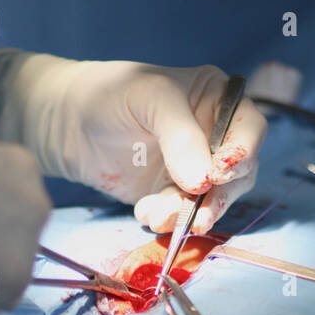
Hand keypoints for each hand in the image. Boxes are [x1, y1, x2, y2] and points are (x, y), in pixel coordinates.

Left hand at [0, 51, 267, 234]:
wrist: (64, 123)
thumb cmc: (109, 94)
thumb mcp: (149, 98)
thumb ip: (180, 135)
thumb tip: (204, 181)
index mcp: (217, 100)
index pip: (250, 129)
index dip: (243, 153)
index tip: (219, 173)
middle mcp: (212, 136)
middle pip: (240, 174)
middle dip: (217, 196)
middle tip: (196, 214)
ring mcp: (193, 168)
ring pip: (211, 201)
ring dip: (187, 214)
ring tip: (154, 213)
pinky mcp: (170, 195)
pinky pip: (182, 216)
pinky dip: (167, 220)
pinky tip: (144, 212)